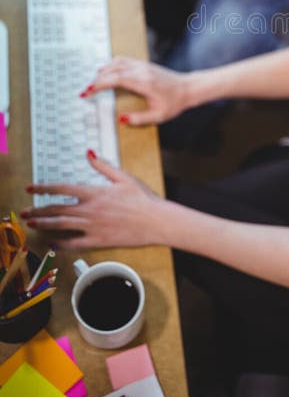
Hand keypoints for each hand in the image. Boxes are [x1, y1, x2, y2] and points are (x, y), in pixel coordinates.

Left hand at [21, 152, 164, 248]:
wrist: (156, 220)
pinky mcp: (98, 241)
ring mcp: (93, 226)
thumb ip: (103, 166)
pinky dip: (61, 243)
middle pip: (56, 209)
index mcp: (95, 192)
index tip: (31, 188)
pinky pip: (74, 243)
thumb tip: (89, 153)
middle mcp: (90, 209)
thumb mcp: (123, 177)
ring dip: (43, 224)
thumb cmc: (143, 198)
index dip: (43, 188)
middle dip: (37, 209)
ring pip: (60, 225)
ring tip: (31, 224)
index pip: (62, 188)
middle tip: (24, 211)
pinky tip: (53, 242)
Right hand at [82, 57, 191, 124]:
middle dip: (96, 80)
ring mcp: (142, 65)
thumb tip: (121, 119)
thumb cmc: (174, 102)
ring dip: (103, 71)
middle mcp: (141, 71)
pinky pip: (123, 60)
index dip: (99, 84)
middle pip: (112, 69)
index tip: (88, 92)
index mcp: (144, 83)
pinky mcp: (143, 64)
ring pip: (117, 62)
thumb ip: (139, 119)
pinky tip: (106, 73)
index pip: (116, 79)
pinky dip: (111, 65)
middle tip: (85, 91)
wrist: (188, 88)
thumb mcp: (159, 116)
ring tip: (93, 83)